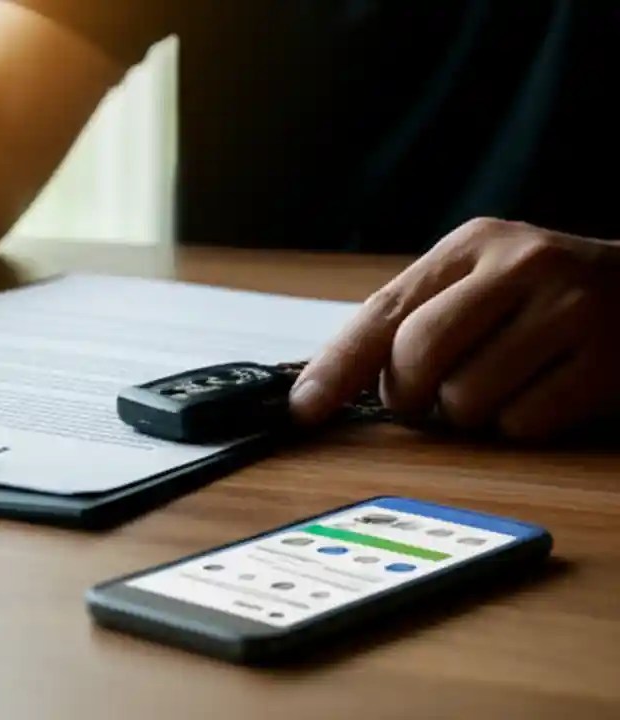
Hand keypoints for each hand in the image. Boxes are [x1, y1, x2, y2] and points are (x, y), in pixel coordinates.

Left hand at [290, 217, 619, 440]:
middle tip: (434, 396)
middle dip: (412, 394)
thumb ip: (418, 319)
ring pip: (465, 399)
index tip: (304, 407)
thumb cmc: (552, 300)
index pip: (385, 310)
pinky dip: (521, 427)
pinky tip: (549, 393)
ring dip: (472, 413)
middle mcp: (522, 264)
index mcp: (476, 243)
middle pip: (416, 356)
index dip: (337, 366)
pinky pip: (521, 426)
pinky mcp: (607, 363)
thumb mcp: (485, 284)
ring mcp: (570, 309)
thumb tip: (330, 384)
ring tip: (507, 383)